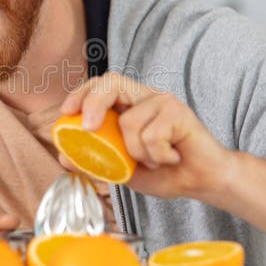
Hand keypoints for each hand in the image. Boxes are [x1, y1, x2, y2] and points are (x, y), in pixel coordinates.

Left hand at [59, 72, 237, 199]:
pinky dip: (157, 155)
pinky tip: (172, 158)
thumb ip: (95, 161)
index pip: (102, 85)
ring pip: (129, 121)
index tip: (66, 112)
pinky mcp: (179, 111)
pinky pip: (152, 135)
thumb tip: (63, 157)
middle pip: (112, 82)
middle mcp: (146, 97)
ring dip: (137, 152)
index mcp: (131, 105)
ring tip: (156, 161)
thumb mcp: (122, 170)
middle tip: (87, 128)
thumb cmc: (165, 173)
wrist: (202, 183)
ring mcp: (163, 102)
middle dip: (93, 103)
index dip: (82, 93)